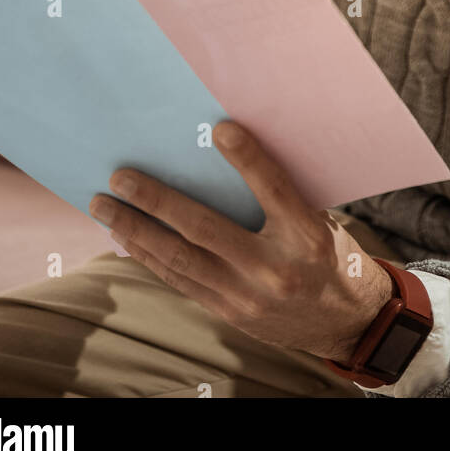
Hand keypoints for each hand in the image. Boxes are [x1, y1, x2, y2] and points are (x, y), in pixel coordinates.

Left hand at [88, 121, 394, 363]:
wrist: (344, 321)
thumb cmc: (327, 254)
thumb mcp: (319, 219)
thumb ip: (280, 194)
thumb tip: (226, 151)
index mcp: (307, 235)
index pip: (274, 189)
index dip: (247, 159)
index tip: (219, 130)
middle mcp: (276, 269)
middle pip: (206, 229)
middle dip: (157, 201)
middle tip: (120, 177)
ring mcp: (249, 297)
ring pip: (181, 260)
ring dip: (137, 231)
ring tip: (105, 208)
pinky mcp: (231, 313)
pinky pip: (181, 281)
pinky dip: (150, 258)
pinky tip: (126, 238)